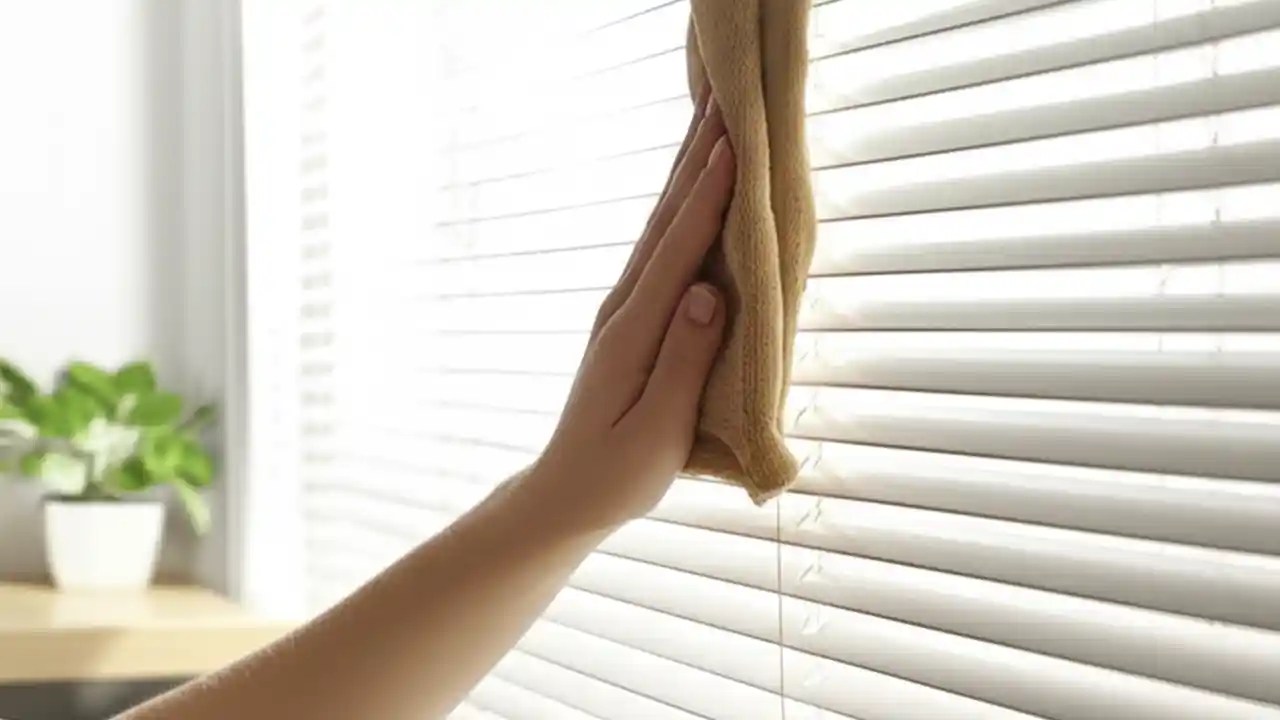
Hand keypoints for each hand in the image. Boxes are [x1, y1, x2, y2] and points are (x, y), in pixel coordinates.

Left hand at [524, 89, 734, 533]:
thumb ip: (683, 359)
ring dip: (686, 174)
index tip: (734, 144)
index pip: (676, 252)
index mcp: (632, 332)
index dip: (707, 198)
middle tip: (722, 99)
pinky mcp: (633, 320)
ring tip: (710, 124)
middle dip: (694, 160)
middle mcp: (624, 309)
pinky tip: (695, 194)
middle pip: (664, 221)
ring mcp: (625, 311)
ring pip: (660, 229)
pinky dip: (683, 211)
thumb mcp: (656, 430)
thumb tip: (710, 291)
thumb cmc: (616, 474)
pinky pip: (662, 251)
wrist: (567, 493)